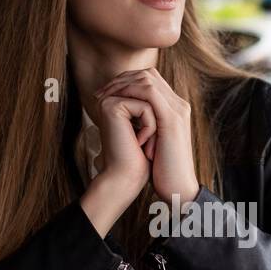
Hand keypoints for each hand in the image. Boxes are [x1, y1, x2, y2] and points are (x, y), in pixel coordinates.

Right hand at [79, 92, 155, 235]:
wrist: (127, 178)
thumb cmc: (139, 158)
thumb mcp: (148, 127)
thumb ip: (151, 106)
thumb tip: (161, 91)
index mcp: (116, 100)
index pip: (149, 95)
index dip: (157, 115)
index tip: (147, 138)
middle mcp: (110, 97)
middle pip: (150, 95)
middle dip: (156, 119)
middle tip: (146, 142)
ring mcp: (109, 101)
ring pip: (149, 100)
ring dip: (154, 124)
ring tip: (144, 143)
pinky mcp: (112, 107)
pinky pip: (146, 108)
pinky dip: (150, 127)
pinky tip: (138, 143)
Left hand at [97, 68, 199, 202]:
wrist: (179, 187)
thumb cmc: (163, 171)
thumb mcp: (152, 143)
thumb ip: (144, 127)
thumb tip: (124, 121)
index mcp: (174, 110)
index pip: (150, 81)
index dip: (126, 82)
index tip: (106, 93)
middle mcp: (178, 105)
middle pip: (148, 74)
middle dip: (121, 79)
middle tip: (102, 92)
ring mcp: (177, 110)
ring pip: (148, 79)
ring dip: (122, 84)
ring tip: (105, 96)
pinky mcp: (171, 119)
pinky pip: (149, 92)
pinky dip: (129, 93)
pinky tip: (115, 101)